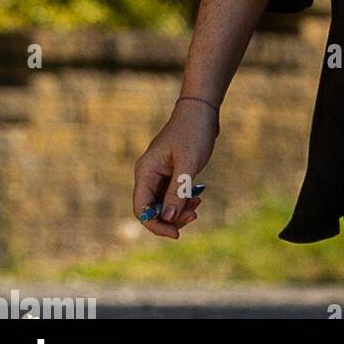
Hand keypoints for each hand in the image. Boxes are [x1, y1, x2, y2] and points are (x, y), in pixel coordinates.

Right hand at [132, 102, 216, 239]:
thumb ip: (177, 191)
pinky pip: (172, 194)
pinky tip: (197, 196)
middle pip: (152, 209)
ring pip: (164, 203)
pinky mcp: (171, 172)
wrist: (202, 109)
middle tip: (194, 216)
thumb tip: (168, 219)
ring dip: (179, 209)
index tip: (176, 233)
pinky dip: (183, 199)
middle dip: (171, 218)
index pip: (142, 209)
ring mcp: (159, 174)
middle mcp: (148, 174)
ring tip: (198, 203)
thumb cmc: (194, 131)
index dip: (156, 225)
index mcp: (146, 171)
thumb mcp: (188, 163)